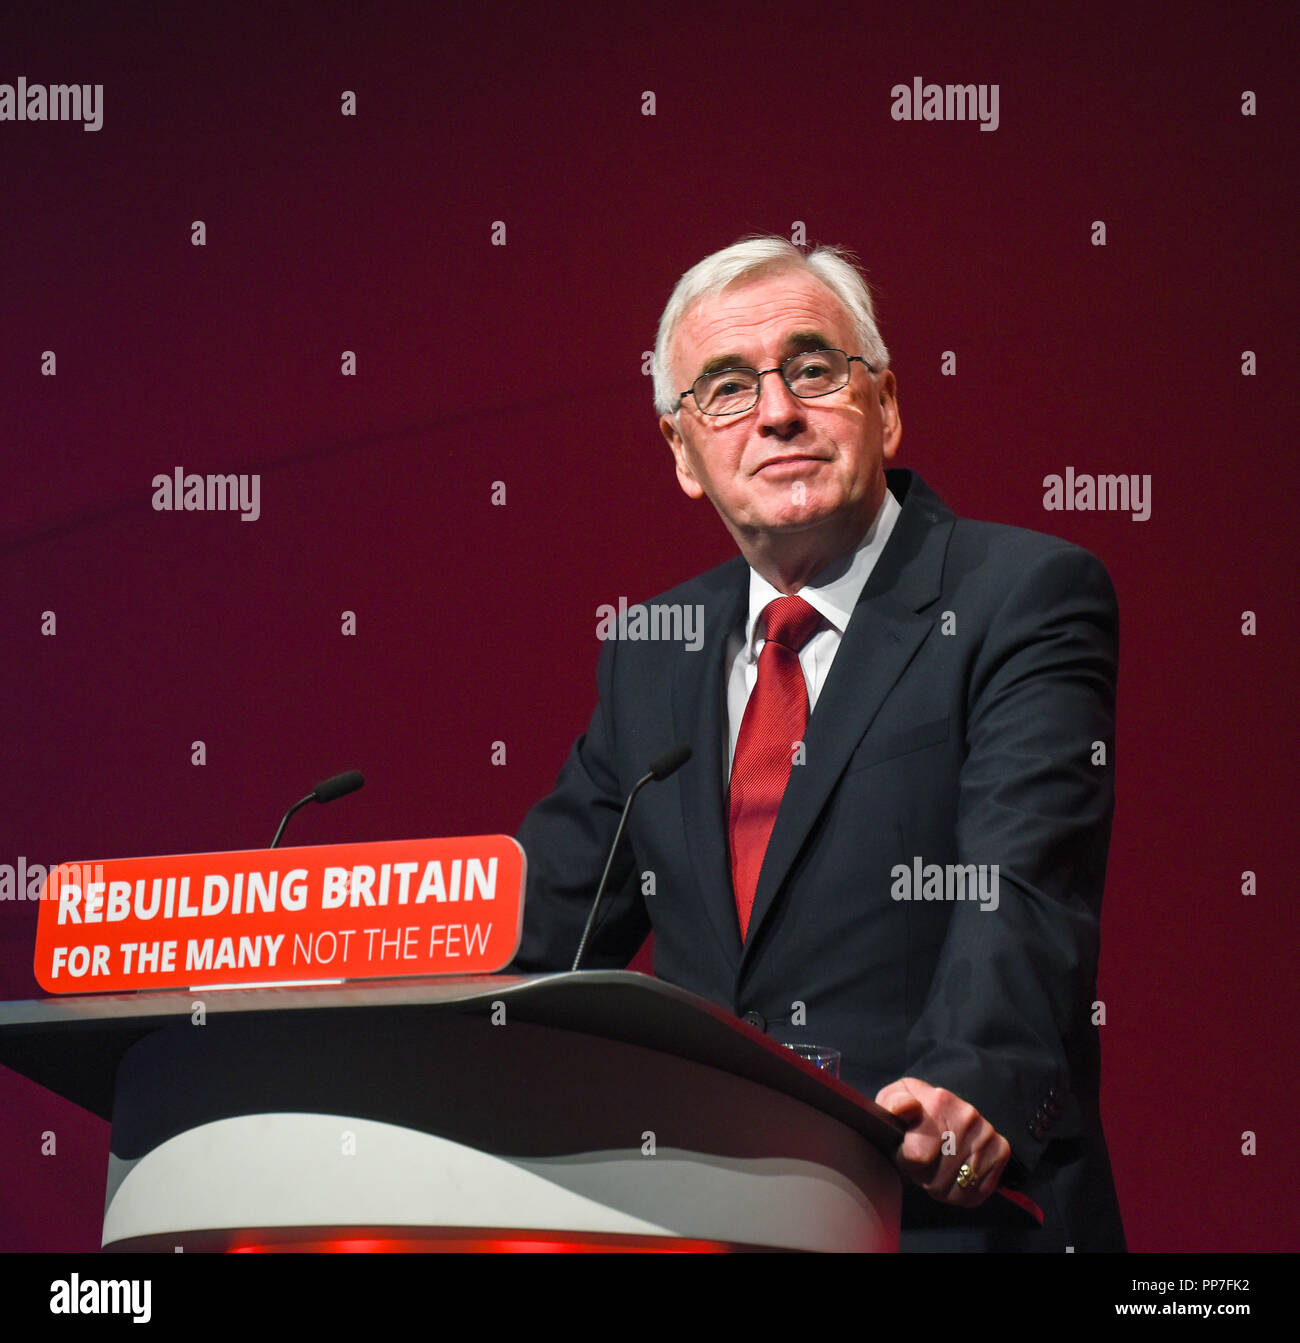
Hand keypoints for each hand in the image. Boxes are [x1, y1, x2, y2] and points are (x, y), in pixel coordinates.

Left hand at [874, 1076, 1011, 1207]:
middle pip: (937, 1178)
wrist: (941, 1109)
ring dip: (941, 1186)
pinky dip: (961, 1193)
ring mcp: (987, 1134)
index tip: (905, 1152)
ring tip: (935, 1168)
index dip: (906, 1160)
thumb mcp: (893, 1099)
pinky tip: (952, 1175)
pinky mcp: (1001, 1150)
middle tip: (921, 1162)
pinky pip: (977, 1193)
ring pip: (957, 1189)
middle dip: (923, 1176)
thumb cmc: (912, 1110)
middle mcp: (968, 1116)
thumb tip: (906, 1108)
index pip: (918, 1156)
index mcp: (939, 1102)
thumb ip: (893, 1103)